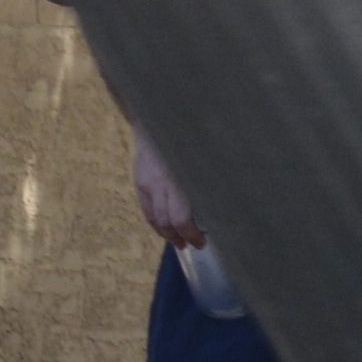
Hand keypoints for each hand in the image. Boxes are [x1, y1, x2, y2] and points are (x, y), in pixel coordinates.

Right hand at [132, 128, 204, 248]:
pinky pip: (145, 209)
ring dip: (166, 234)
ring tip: (178, 240)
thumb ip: (208, 182)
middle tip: (191, 244)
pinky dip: (155, 223)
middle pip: (166, 222)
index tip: (202, 242)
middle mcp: (159, 183)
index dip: (192, 234)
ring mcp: (146, 183)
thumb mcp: (203, 158)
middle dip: (180, 237)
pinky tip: (164, 227)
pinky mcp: (139, 181)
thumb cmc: (189, 137)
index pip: (181, 218)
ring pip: (154, 219)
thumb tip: (222, 206)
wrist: (157, 117)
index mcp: (177, 179)